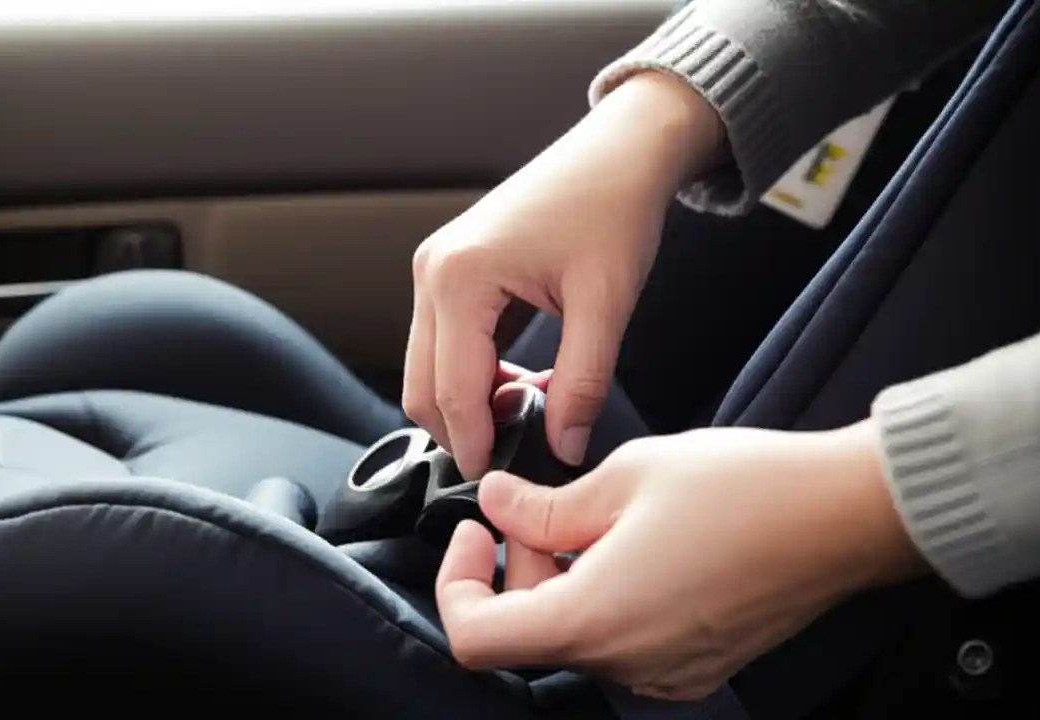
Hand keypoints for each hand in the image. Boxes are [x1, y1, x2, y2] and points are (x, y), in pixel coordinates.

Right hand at [403, 71, 723, 479]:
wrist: (618, 152)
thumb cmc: (612, 209)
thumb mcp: (605, 305)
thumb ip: (582, 385)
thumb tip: (563, 448)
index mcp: (461, 277)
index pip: (453, 390)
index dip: (474, 444)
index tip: (496, 480)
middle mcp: (433, 271)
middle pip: (422, 386)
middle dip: (462, 429)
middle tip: (517, 450)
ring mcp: (435, 268)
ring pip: (427, 367)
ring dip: (467, 402)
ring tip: (529, 410)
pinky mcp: (449, 270)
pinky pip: (443, 342)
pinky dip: (471, 374)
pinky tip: (519, 380)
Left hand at [434, 420, 927, 700]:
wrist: (843, 517)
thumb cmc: (744, 490)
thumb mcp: (625, 476)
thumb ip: (543, 504)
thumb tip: (496, 506)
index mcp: (595, 619)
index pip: (476, 639)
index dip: (455, 583)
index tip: (473, 532)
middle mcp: (626, 664)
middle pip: (526, 633)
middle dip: (516, 567)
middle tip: (539, 507)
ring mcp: (664, 673)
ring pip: (573, 635)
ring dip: (560, 579)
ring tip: (597, 516)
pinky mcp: (695, 666)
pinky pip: (620, 641)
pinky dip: (602, 598)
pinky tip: (633, 545)